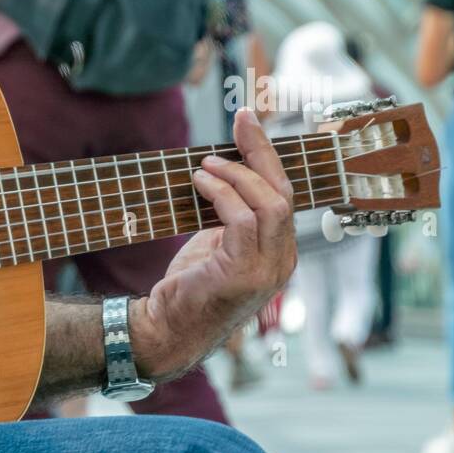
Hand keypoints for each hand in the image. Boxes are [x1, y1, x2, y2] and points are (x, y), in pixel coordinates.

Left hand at [131, 108, 296, 378]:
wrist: (167, 332)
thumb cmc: (189, 289)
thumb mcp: (217, 247)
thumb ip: (231, 218)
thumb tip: (222, 175)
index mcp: (280, 253)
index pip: (285, 196)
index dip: (269, 158)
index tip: (249, 124)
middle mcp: (282, 262)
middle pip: (284, 193)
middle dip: (263, 151)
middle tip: (241, 120)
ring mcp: (266, 269)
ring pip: (270, 203)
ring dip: (238, 175)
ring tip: (208, 163)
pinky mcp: (243, 272)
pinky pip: (242, 219)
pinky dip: (222, 193)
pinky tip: (201, 181)